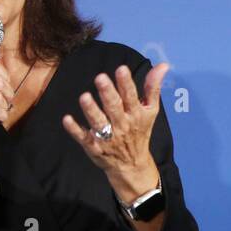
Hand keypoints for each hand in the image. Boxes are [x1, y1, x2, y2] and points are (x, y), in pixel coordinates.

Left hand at [63, 62, 169, 201]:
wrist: (132, 166)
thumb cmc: (139, 132)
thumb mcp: (150, 111)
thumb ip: (153, 87)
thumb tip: (163, 65)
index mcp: (135, 114)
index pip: (131, 97)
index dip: (126, 84)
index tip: (121, 69)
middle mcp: (122, 125)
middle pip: (114, 107)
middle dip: (107, 93)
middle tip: (100, 78)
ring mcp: (107, 137)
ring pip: (99, 122)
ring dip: (91, 110)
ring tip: (84, 97)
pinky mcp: (94, 146)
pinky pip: (83, 137)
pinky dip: (75, 129)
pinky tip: (67, 119)